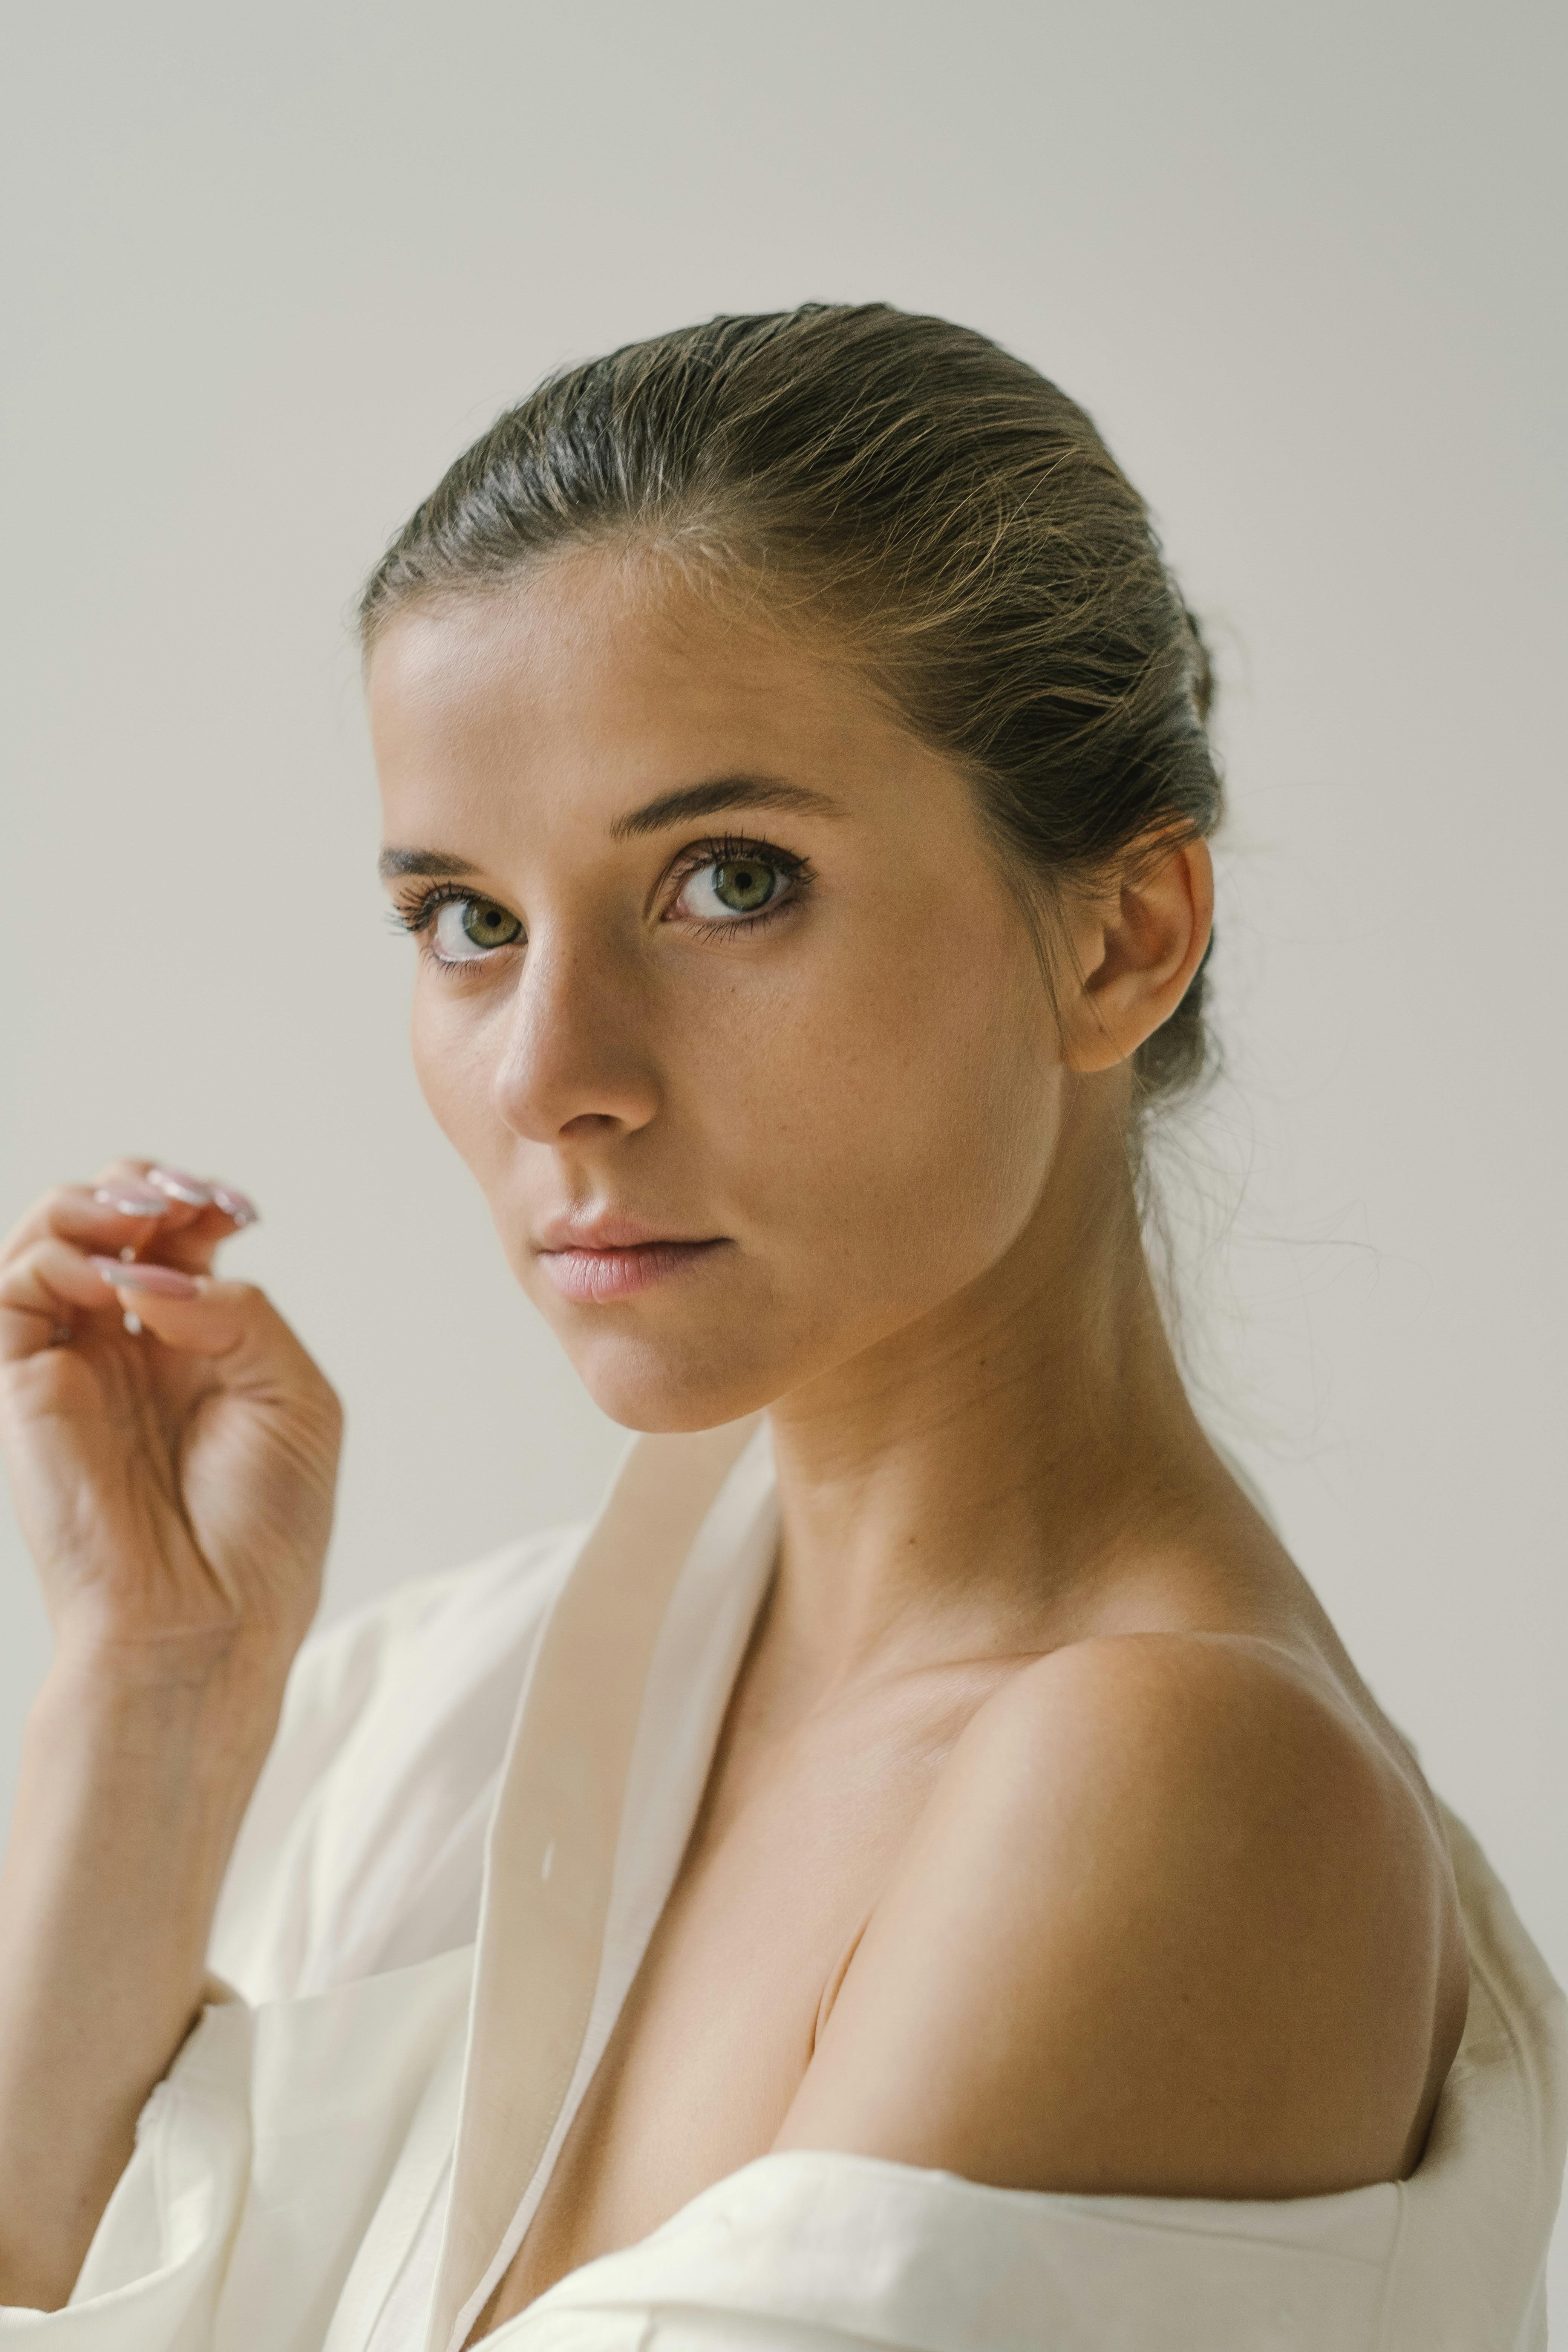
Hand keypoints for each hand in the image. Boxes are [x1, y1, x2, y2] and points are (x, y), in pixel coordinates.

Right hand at [0, 1160, 340, 1708]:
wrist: (210, 1622)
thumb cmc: (263, 1531)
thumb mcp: (294, 1395)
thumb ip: (238, 1311)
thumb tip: (157, 1271)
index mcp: (190, 1351)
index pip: (173, 1241)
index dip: (197, 1202)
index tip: (238, 1207)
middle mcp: (122, 1349)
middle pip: (104, 1223)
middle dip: (143, 1184)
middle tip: (190, 1196)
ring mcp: (68, 1366)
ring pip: (47, 1238)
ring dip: (95, 1201)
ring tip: (148, 1214)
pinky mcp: (21, 1386)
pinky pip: (15, 1287)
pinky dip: (60, 1252)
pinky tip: (118, 1273)